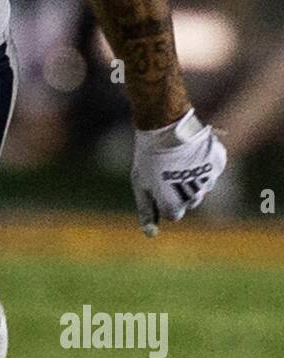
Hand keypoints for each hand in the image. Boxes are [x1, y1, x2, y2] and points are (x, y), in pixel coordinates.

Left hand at [131, 108, 226, 235]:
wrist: (165, 123)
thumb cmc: (148, 155)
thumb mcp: (140, 184)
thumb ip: (146, 210)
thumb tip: (151, 234)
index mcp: (173, 204)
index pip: (173, 215)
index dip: (163, 199)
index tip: (157, 183)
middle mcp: (195, 196)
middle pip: (189, 203)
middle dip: (179, 191)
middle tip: (167, 169)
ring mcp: (209, 180)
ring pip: (202, 188)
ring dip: (192, 179)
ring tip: (178, 160)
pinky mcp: (218, 164)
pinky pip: (212, 172)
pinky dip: (203, 166)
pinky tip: (191, 153)